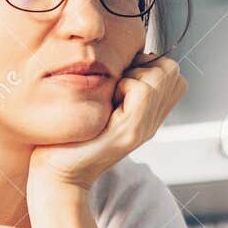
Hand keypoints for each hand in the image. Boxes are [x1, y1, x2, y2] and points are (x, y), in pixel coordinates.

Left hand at [29, 53, 186, 190]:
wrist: (56, 173)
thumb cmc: (69, 137)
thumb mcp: (99, 103)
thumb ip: (117, 84)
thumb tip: (126, 54)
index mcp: (146, 114)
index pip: (171, 72)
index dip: (148, 64)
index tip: (121, 80)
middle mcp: (151, 121)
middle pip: (170, 69)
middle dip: (144, 66)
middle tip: (117, 88)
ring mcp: (144, 127)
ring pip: (161, 74)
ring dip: (133, 76)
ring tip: (112, 97)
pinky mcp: (131, 131)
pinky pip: (144, 89)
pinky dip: (125, 87)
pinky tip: (109, 104)